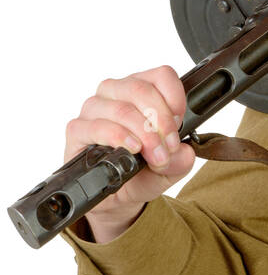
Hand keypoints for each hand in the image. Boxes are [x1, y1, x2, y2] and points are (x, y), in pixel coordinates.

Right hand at [65, 65, 195, 235]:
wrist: (118, 198)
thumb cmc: (142, 172)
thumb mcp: (172, 166)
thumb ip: (182, 158)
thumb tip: (183, 152)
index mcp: (141, 91)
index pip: (161, 76)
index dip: (174, 98)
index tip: (181, 123)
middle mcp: (116, 93)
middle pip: (141, 89)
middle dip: (161, 120)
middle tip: (169, 146)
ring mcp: (94, 109)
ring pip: (122, 108)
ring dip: (144, 133)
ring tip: (155, 155)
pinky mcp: (78, 129)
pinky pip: (97, 126)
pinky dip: (118, 137)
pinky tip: (131, 148)